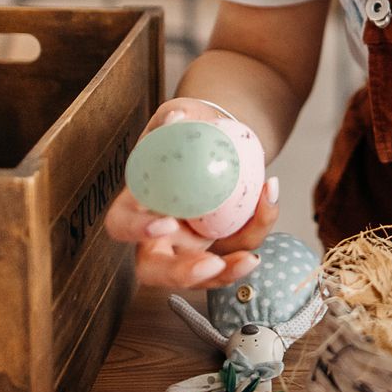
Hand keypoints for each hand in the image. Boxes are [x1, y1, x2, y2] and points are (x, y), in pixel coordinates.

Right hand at [106, 97, 279, 290]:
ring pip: (200, 274)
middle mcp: (160, 232)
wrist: (222, 136)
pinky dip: (255, 234)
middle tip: (210, 263)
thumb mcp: (181, 115)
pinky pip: (235, 252)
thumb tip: (177, 118)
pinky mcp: (222, 245)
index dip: (137, 230)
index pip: (122, 224)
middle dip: (182, 275)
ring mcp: (190, 245)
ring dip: (226, 272)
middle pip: (155, 270)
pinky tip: (269, 204)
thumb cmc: (191, 128)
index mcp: (138, 202)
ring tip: (250, 258)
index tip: (166, 223)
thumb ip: (174, 118)